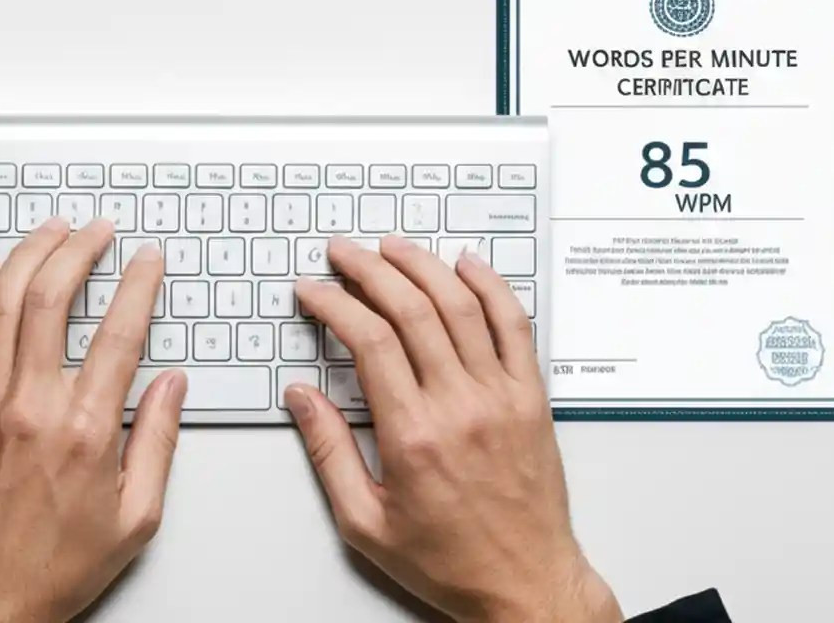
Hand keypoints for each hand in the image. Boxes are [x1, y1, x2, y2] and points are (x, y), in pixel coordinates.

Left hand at [0, 218, 186, 622]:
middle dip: (80, 250)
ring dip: (29, 256)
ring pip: (3, 305)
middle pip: (53, 298)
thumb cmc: (55, 568)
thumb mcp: (137, 517)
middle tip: (100, 231)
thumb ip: (157, 443)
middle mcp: (31, 407)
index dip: (139, 285)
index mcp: (85, 430)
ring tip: (52, 231)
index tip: (148, 261)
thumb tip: (171, 387)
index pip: (119, 332)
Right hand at [285, 236, 621, 622]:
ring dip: (422, 266)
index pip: (367, 340)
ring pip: (461, 306)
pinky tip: (467, 266)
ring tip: (392, 247)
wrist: (526, 584)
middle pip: (411, 309)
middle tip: (343, 253)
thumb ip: (328, 453)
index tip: (314, 291)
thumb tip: (302, 399)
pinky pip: (514, 326)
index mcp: (412, 434)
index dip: (334, 303)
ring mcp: (501, 396)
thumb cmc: (449, 560)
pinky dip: (491, 287)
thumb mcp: (365, 522)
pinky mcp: (532, 398)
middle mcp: (459, 405)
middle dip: (369, 270)